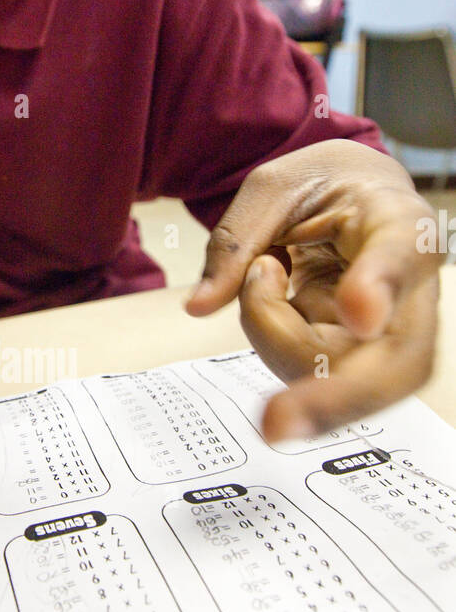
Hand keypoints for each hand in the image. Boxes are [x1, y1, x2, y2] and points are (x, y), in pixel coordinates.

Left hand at [184, 139, 442, 439]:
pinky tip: (282, 301)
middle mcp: (410, 290)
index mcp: (398, 223)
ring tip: (269, 270)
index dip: (381, 286)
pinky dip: (273, 340)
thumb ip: (238, 239)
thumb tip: (200, 305)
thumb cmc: (326, 187)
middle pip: (398, 364)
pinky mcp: (360, 364)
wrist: (356, 198)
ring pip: (338, 380)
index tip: (361, 313)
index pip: (402, 255)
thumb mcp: (274, 187)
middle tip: (274, 424)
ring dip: (275, 336)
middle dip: (335, 400)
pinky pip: (308, 378)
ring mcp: (389, 338)